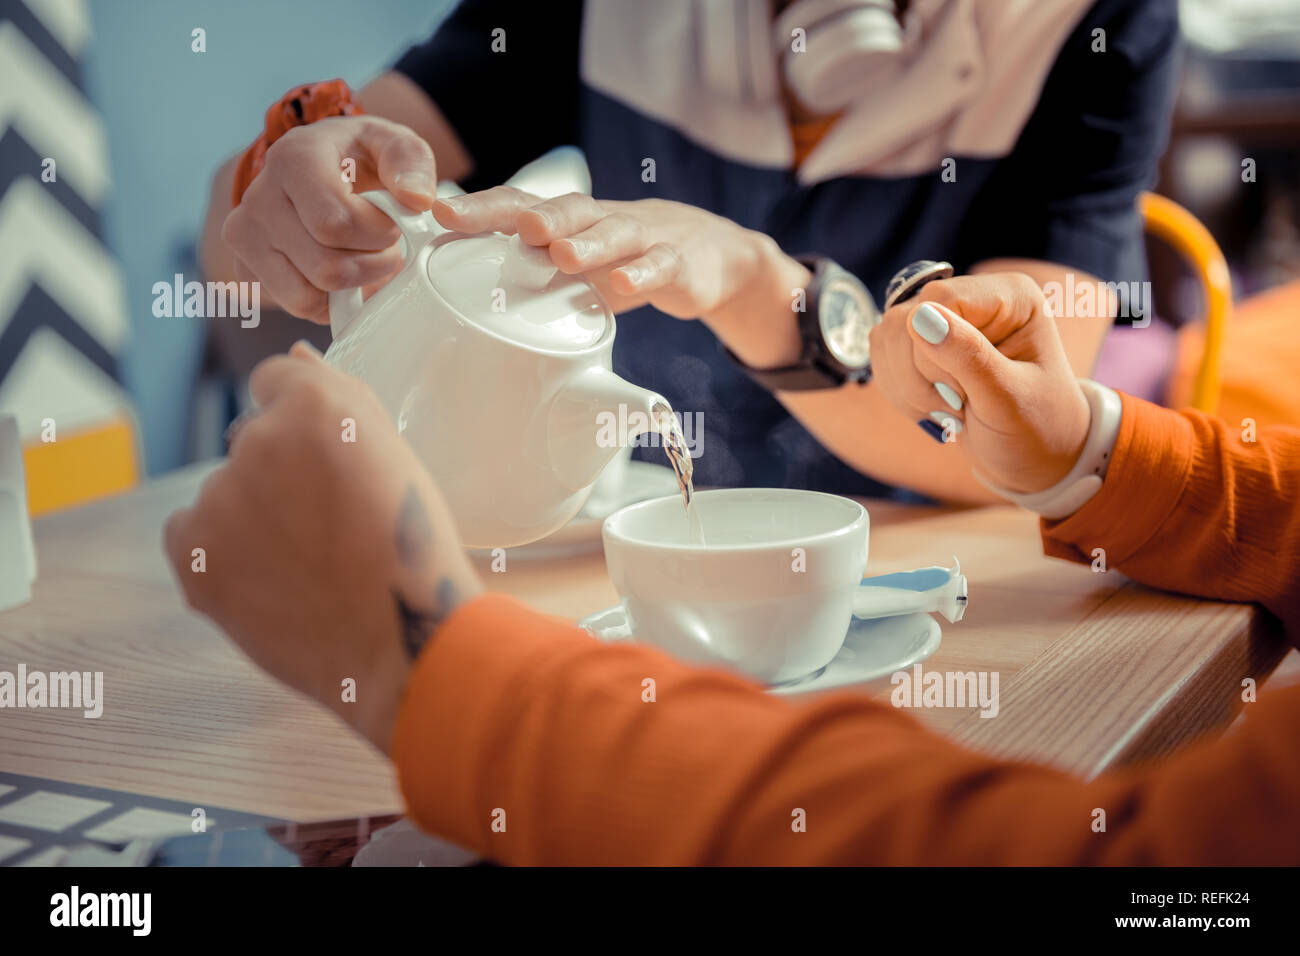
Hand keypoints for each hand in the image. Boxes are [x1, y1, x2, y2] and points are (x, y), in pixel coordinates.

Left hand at [163, 342, 481, 752]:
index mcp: (320, 406)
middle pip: (251, 439)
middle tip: (327, 524)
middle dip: (279, 471)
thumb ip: (339, 394)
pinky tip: (272, 579)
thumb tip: (295, 355)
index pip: (279, 380)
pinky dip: (220, 553)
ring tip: (307, 564)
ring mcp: (220, 499)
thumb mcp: (395, 455)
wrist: (401, 644)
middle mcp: (260, 440)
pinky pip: (191, 535)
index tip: (326, 461)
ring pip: (223, 492)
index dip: (305, 423)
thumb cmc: (411, 549)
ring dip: (251, 515)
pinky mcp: (193, 555)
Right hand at [220, 116, 436, 322]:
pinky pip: (297, 306)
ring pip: (308, 296)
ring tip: (363, 258)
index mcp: (294, 159)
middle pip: (325, 267)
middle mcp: (258, 197)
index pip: (334, 225)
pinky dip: (330, 302)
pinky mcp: (245, 268)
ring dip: (351, 287)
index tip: (392, 224)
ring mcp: (244, 235)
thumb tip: (418, 200)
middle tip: (385, 247)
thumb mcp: (396, 147)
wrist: (322, 168)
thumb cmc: (362, 159)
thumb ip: (413, 165)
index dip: (378, 236)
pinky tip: (342, 273)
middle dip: (372, 265)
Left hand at [431, 189, 808, 366]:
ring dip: (586, 241)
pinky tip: (626, 283)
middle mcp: (603, 220)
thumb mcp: (580, 266)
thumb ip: (533, 275)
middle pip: (567, 209)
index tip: (440, 214)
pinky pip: (661, 265)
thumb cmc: (627, 260)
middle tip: (510, 225)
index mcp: (571, 222)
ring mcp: (644, 238)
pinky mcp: (680, 263)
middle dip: (535, 215)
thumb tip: (461, 299)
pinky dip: (643, 272)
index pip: (521, 205)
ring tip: (560, 253)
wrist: (713, 256)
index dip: (482, 207)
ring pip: (614, 232)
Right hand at [867, 272, 1091, 494]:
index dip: (933, 350)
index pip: (940, 299)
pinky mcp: (919, 341)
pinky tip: (931, 407)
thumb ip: (969, 358)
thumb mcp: (1008, 400)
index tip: (962, 392)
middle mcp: (975, 298)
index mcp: (1011, 299)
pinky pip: (881, 354)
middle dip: (919, 375)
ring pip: (887, 336)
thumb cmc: (1035, 427)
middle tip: (957, 407)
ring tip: (948, 409)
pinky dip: (898, 390)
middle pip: (905, 317)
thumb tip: (920, 317)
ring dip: (907, 387)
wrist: (1032, 455)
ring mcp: (944, 318)